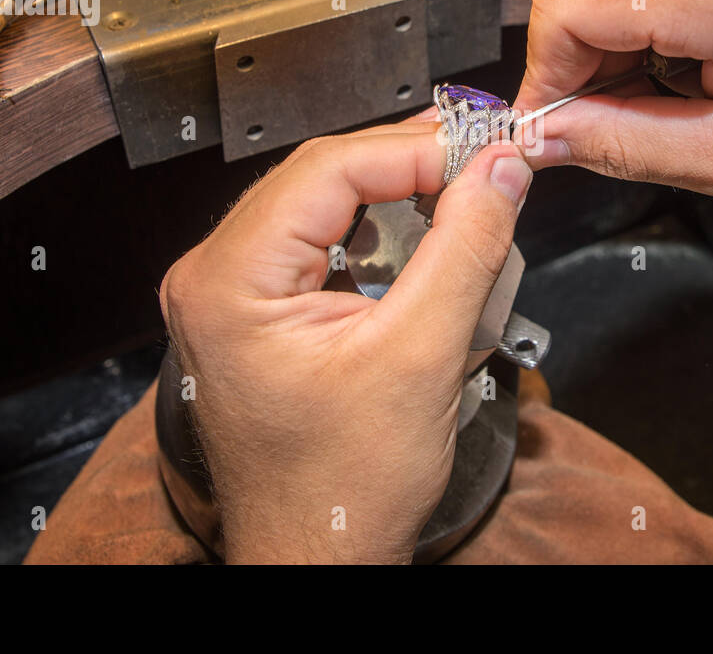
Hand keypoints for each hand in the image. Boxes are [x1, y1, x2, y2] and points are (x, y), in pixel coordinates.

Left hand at [158, 119, 532, 562]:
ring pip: (326, 205)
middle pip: (323, 178)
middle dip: (409, 166)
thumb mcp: (419, 358)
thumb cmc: (340, 492)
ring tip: (466, 192)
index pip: (328, 168)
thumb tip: (497, 171)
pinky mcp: (262, 312)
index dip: (414, 150)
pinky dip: (382, 234)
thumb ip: (463, 250)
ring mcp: (234, 295)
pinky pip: (324, 243)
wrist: (317, 563)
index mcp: (228, 281)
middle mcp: (215, 278)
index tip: (483, 153)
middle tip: (485, 161)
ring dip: (399, 195)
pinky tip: (428, 236)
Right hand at [517, 0, 712, 202]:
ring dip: (622, 34)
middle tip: (625, 120)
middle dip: (584, 60)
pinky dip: (654, 6)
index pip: (567, 6)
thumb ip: (633, 144)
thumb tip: (548, 137)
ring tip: (688, 84)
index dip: (545, 75)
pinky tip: (705, 48)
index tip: (555, 128)